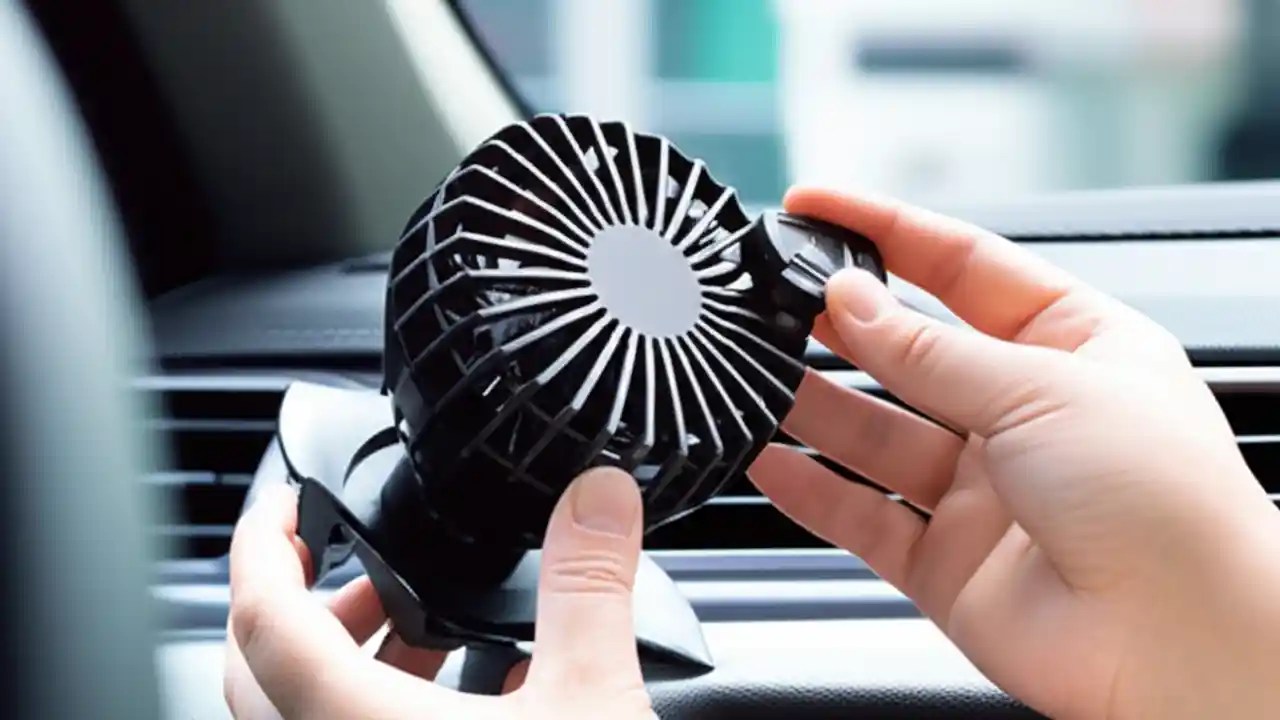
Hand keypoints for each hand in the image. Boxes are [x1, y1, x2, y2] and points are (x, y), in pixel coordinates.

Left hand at [222, 468, 654, 718]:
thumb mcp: (591, 700)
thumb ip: (588, 586)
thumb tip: (598, 497)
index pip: (262, 619)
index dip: (261, 545)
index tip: (285, 502)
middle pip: (259, 671)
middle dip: (302, 600)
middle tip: (348, 556)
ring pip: (302, 715)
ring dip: (345, 657)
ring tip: (417, 618)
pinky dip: (384, 704)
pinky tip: (468, 692)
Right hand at [750, 187, 1279, 718]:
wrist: (1181, 648)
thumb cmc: (1164, 505)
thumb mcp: (1042, 388)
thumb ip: (929, 352)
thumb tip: (849, 301)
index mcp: (1075, 347)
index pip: (963, 266)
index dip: (886, 231)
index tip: (814, 208)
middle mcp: (1025, 415)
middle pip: (911, 352)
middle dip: (843, 321)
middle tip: (774, 296)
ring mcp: (983, 491)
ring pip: (876, 434)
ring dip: (815, 404)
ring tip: (757, 373)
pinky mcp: (947, 562)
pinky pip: (861, 516)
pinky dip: (811, 490)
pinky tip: (768, 459)